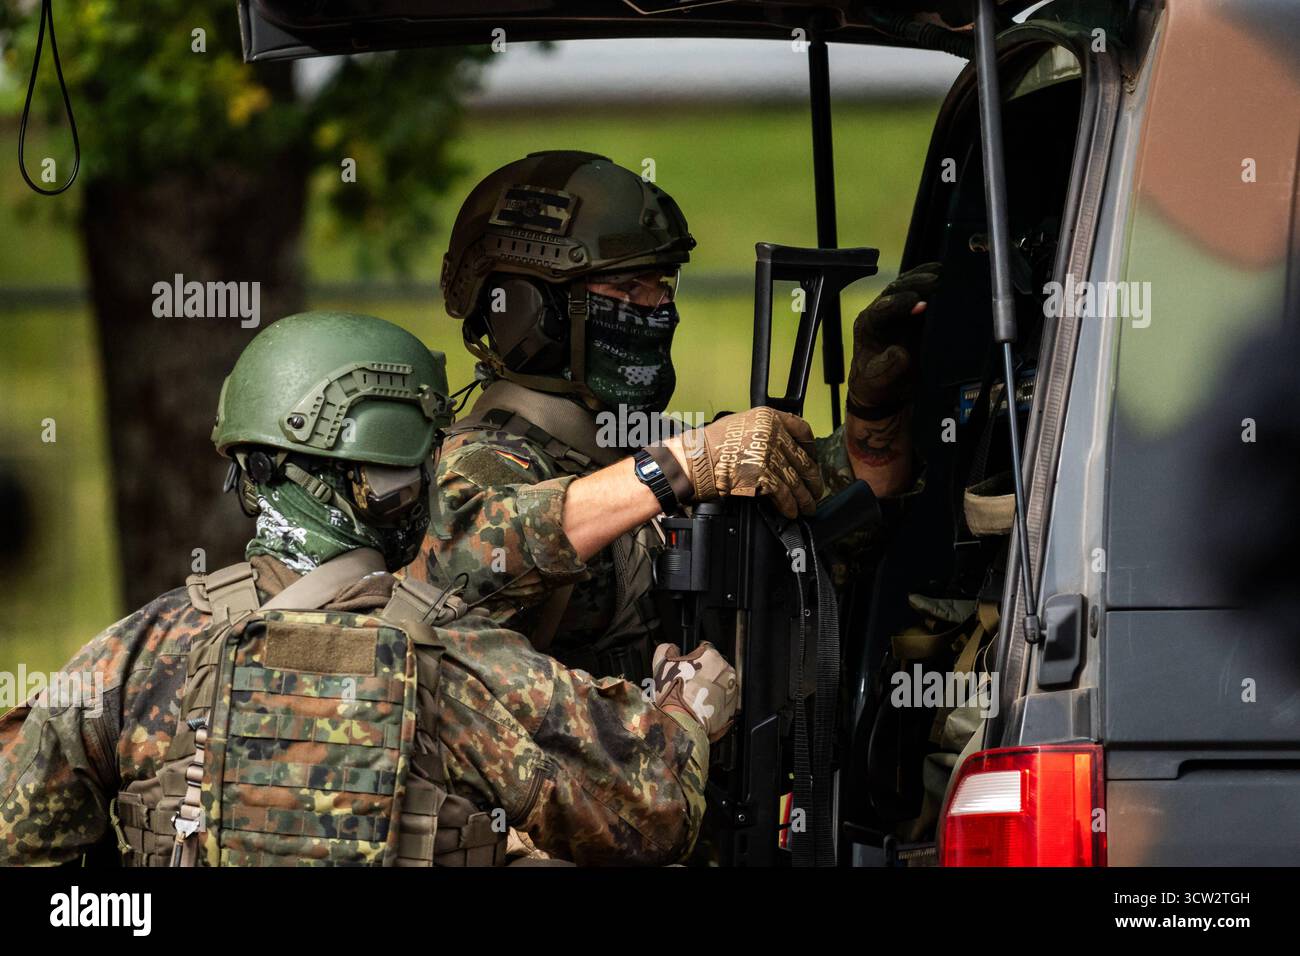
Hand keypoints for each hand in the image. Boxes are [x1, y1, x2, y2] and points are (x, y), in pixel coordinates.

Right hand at [652, 641, 738, 742]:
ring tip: (695, 696)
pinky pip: (725, 698)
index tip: (687, 666)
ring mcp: (731, 688)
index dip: (693, 657)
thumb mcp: (661, 664)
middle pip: (713, 665)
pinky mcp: (733, 705)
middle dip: (703, 672)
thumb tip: (671, 648)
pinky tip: (702, 705)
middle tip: (689, 683)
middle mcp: (726, 670)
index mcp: (711, 655)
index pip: (703, 648)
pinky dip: (716, 700)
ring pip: (720, 682)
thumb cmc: (673, 695)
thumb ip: (666, 648)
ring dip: (710, 686)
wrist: (682, 723)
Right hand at [664, 406, 823, 518]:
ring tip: (808, 506)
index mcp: (768, 418)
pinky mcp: (763, 477)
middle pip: (802, 459)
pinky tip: (792, 511)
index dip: (811, 448)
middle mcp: (771, 434)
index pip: (802, 429)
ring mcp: (768, 455)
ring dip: (804, 497)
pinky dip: (789, 505)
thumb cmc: (708, 446)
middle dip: (811, 478)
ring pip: (796, 480)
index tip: (813, 458)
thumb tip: (780, 450)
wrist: (692, 460)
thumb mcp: (740, 425)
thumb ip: (763, 433)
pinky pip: (783, 494)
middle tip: (815, 489)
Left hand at [847, 262, 940, 417]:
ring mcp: (896, 310)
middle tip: (935, 280)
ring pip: (907, 287)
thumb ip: (888, 367)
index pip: (881, 308)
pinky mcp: (912, 312)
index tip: (918, 303)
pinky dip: (931, 283)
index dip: (899, 304)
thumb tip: (901, 353)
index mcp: (868, 325)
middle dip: (914, 284)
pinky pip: (921, 292)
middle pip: (895, 290)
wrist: (886, 389)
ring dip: (923, 278)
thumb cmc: (877, 382)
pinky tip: (945, 274)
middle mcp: (880, 312)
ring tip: (942, 273)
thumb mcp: (879, 380)